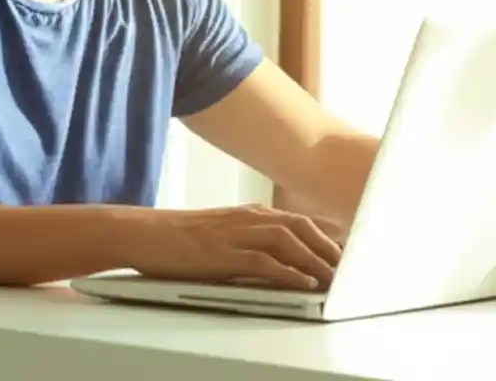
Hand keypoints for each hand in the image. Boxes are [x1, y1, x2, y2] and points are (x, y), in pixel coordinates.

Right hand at [133, 204, 342, 290]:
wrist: (145, 233)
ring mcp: (237, 233)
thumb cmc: (182, 238)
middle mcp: (250, 218)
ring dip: (316, 258)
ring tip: (335, 277)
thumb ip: (253, 238)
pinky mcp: (223, 253)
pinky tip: (305, 283)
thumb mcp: (225, 231)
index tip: (349, 247)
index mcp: (252, 213)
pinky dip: (289, 271)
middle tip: (351, 265)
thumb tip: (282, 257)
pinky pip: (264, 261)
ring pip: (289, 241)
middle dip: (330, 246)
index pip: (301, 219)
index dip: (328, 233)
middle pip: (302, 226)